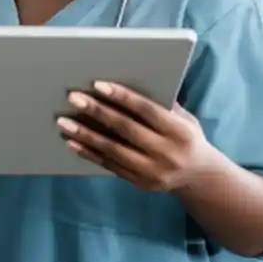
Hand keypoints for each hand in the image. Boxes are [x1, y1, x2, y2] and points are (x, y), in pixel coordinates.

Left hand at [56, 81, 218, 192]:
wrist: (199, 176)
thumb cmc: (186, 137)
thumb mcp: (185, 118)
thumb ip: (163, 103)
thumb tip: (130, 78)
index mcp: (180, 132)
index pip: (148, 110)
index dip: (123, 97)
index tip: (98, 84)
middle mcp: (167, 153)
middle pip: (126, 129)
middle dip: (97, 111)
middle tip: (73, 98)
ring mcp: (153, 172)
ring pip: (113, 150)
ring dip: (85, 135)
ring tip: (63, 122)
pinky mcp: (141, 183)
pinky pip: (110, 166)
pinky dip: (89, 153)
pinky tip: (72, 142)